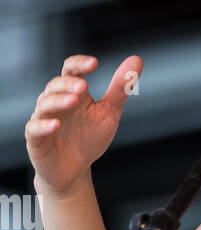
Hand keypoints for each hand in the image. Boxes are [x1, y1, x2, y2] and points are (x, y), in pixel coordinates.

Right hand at [25, 53, 141, 195]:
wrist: (73, 170)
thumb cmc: (88, 138)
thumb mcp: (109, 113)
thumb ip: (120, 88)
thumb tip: (137, 60)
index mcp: (72, 92)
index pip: (71, 70)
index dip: (80, 64)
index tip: (94, 64)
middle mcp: (55, 102)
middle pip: (56, 85)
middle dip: (69, 84)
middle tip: (84, 87)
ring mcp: (43, 118)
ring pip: (45, 104)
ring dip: (58, 101)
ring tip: (73, 101)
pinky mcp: (35, 138)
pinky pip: (35, 128)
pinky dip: (44, 125)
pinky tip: (56, 125)